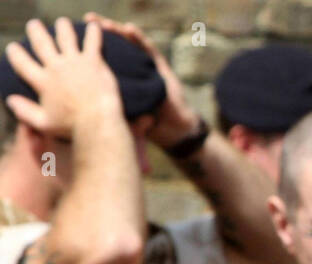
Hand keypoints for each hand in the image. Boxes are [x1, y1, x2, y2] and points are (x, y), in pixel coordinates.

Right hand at [3, 18, 122, 139]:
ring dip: (63, 28)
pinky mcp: (93, 62)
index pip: (22, 63)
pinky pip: (92, 42)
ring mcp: (74, 62)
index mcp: (42, 82)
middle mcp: (55, 68)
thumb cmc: (73, 126)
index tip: (13, 47)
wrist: (98, 121)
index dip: (15, 53)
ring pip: (65, 38)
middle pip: (42, 43)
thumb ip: (25, 111)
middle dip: (36, 32)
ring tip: (62, 23)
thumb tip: (10, 101)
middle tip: (34, 25)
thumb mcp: (44, 123)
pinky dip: (93, 33)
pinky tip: (94, 26)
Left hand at [83, 12, 198, 148]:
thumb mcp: (116, 118)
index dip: (85, 44)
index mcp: (113, 80)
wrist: (171, 128)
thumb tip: (72, 109)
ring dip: (116, 30)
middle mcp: (127, 70)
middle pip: (110, 44)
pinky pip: (147, 49)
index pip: (97, 56)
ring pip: (127, 43)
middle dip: (98, 30)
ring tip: (105, 23)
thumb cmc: (144, 124)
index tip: (71, 34)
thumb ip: (101, 111)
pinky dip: (138, 38)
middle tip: (88, 19)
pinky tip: (129, 28)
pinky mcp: (159, 67)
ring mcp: (143, 67)